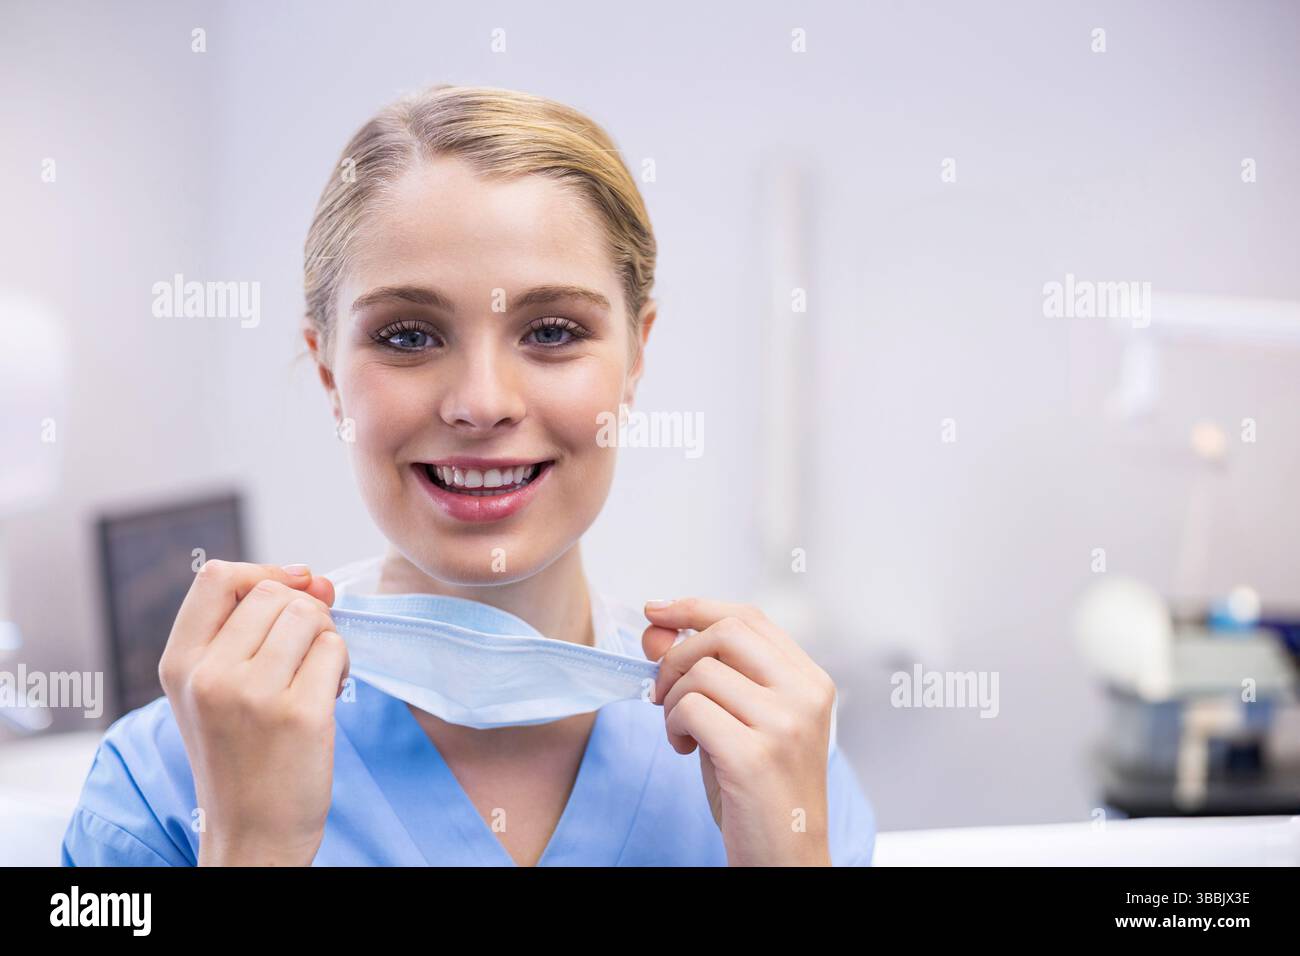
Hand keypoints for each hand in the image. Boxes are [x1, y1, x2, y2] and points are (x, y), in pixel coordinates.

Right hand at [158, 560, 347, 865]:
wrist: (252, 832)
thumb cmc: (242, 754)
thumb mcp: (217, 689)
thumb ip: (254, 629)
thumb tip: (315, 579)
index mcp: (180, 664)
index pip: (216, 576)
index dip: (264, 571)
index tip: (294, 587)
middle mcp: (209, 675)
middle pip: (275, 593)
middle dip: (304, 612)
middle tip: (305, 654)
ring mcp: (253, 694)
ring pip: (309, 615)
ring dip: (326, 637)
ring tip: (316, 674)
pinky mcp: (300, 713)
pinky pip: (335, 649)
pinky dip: (343, 663)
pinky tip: (330, 693)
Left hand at [642, 597, 835, 865]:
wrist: (786, 858)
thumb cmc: (762, 793)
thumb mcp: (736, 720)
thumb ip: (705, 672)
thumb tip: (657, 627)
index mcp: (810, 681)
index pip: (749, 618)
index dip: (696, 608)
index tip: (658, 612)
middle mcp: (805, 695)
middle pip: (725, 633)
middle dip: (677, 655)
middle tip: (662, 691)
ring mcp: (784, 724)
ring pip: (701, 673)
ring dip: (673, 701)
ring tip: (682, 733)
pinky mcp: (755, 755)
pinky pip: (691, 710)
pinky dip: (673, 726)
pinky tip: (684, 749)